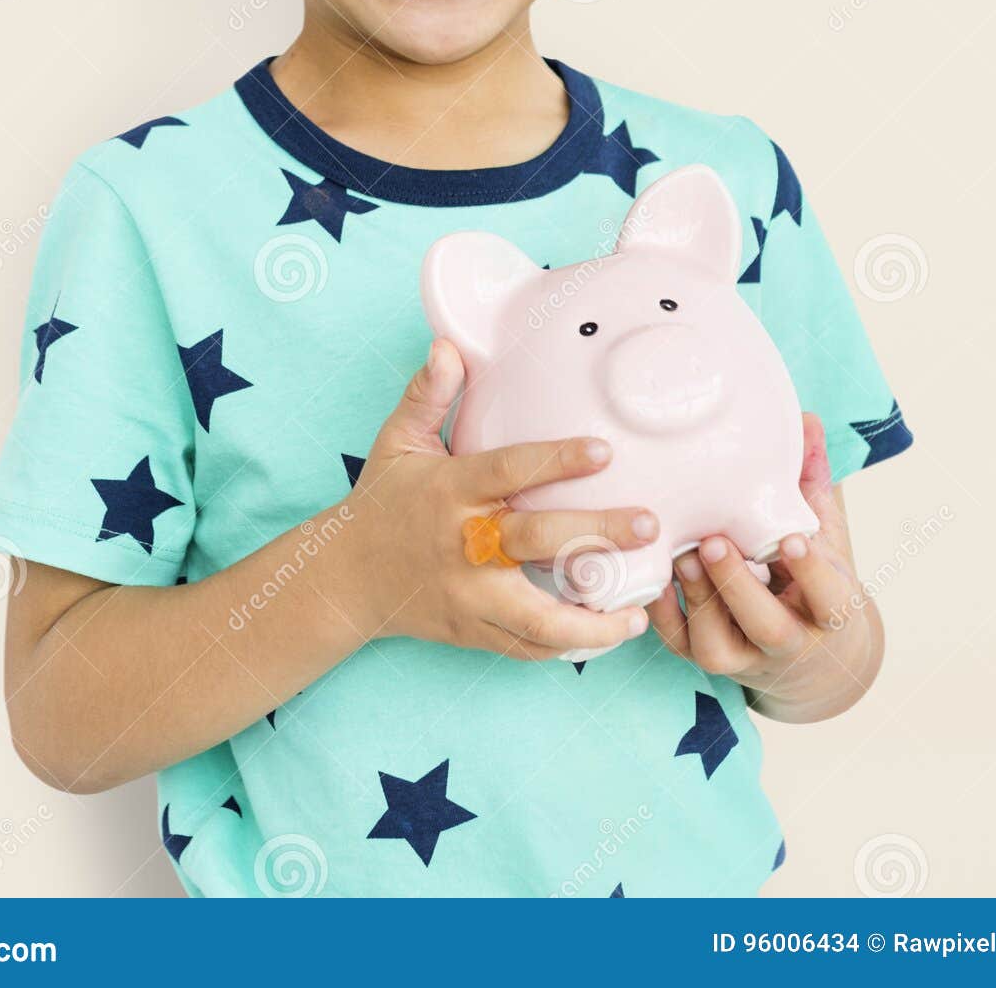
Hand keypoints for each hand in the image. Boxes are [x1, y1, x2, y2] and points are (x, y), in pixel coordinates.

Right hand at [345, 338, 656, 660]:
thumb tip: (448, 346)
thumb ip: (427, 394)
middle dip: (598, 533)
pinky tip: (607, 634)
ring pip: (537, 618)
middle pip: (538, 542)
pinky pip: (527, 648)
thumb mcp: (397, 442)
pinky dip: (568, 646)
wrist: (345, 579)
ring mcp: (469, 595)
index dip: (557, 461)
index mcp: (450, 491)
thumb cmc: (382, 502)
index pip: (509, 471)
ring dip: (593, 620)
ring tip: (640, 612)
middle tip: (650, 525)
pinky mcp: (472, 631)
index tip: (604, 451)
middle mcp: (463, 545)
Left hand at [648, 414, 883, 721]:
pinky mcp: (706, 658)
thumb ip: (811, 482)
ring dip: (696, 599)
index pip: (829, 597)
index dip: (809, 570)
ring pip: (717, 646)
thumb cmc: (814, 581)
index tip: (790, 538)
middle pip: (767, 627)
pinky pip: (678, 646)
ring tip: (679, 555)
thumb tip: (807, 419)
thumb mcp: (825, 536)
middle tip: (711, 542)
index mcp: (829, 609)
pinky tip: (651, 574)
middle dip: (737, 586)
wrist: (812, 658)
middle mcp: (789, 642)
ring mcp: (744, 657)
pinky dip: (660, 613)